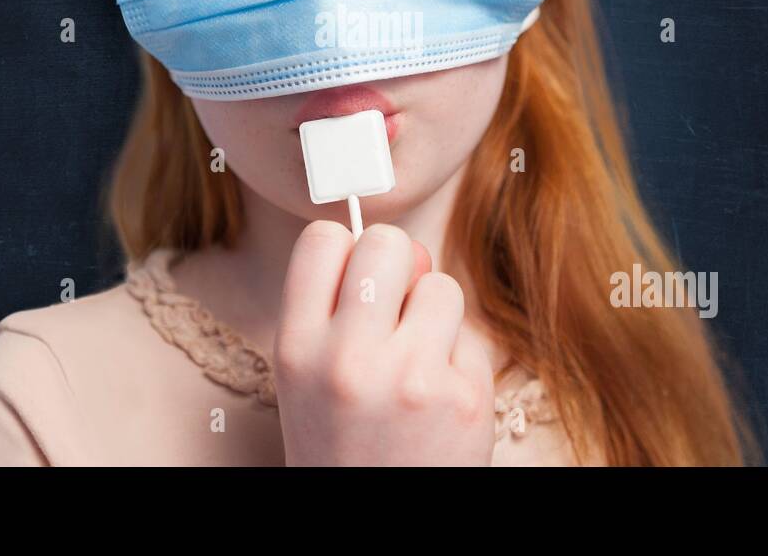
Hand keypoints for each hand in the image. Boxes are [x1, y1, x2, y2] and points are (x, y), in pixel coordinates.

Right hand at [273, 220, 494, 465]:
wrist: (373, 531)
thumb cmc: (341, 442)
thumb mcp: (308, 377)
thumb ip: (340, 307)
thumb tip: (407, 249)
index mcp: (296, 348)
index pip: (323, 240)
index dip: (346, 249)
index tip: (354, 276)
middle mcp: (348, 359)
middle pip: (390, 244)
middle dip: (399, 267)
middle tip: (394, 311)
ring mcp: (411, 378)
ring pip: (440, 285)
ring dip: (434, 315)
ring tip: (415, 362)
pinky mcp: (466, 399)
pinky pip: (471, 337)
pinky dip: (459, 361)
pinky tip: (438, 399)